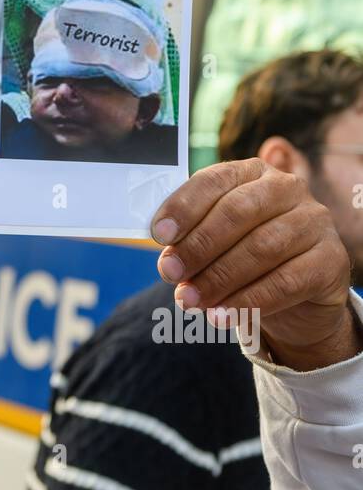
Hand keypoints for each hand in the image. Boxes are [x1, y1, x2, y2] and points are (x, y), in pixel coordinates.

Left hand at [151, 159, 357, 370]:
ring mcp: (314, 222)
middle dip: (198, 246)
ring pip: (261, 248)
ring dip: (219, 278)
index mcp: (252, 173)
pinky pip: (286, 281)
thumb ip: (192, 241)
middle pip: (238, 212)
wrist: (298, 298)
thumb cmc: (245, 259)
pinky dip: (248, 302)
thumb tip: (167, 258)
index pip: (215, 180)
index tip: (159, 236)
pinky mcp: (331, 259)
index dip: (184, 207)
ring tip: (190, 300)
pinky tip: (222, 316)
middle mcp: (287, 188)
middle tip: (170, 274)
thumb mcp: (217, 243)